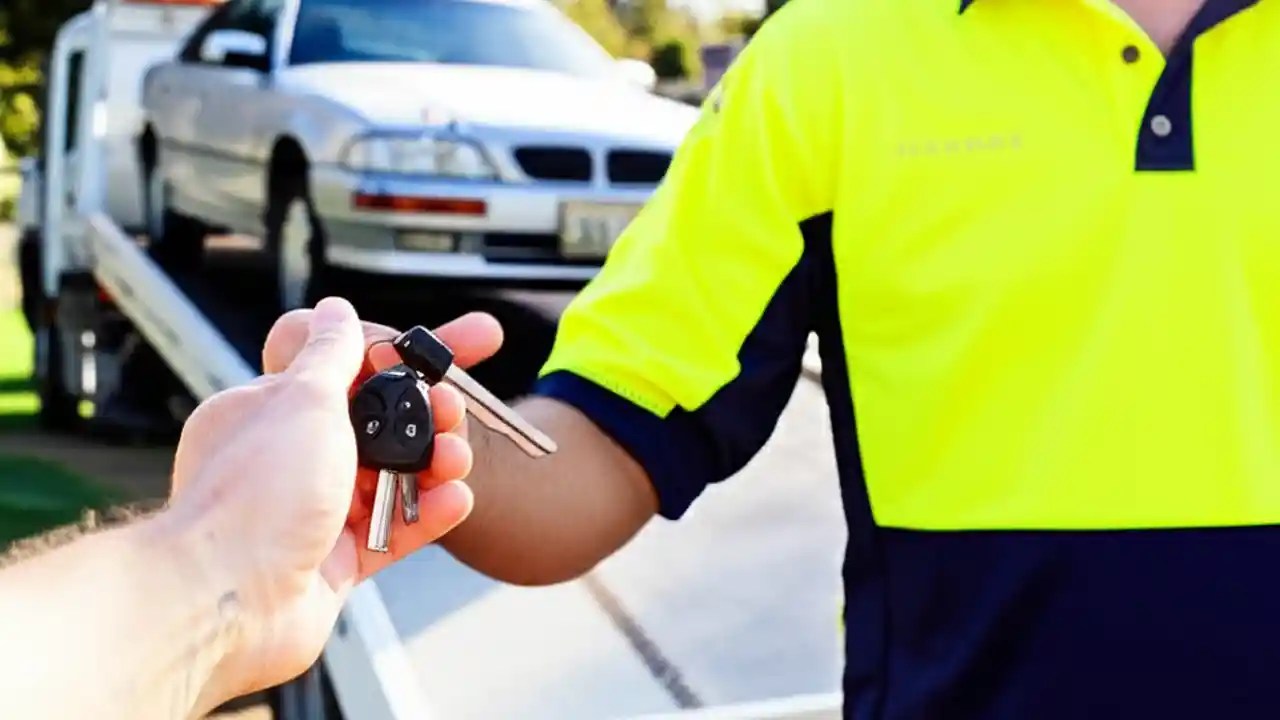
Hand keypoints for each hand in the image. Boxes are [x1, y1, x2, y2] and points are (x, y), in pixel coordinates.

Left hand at [162, 297, 502, 708]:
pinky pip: (395, 530)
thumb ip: (330, 353)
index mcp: (271, 409)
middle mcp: (290, 458)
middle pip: (375, 423)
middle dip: (425, 413)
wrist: (232, 603)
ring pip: (391, 477)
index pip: (344, 367)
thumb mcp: (303, 400)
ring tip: (456, 458)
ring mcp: (314, 511)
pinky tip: (453, 499)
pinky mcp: (336, 561)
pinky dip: (428, 514)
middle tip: (455, 410)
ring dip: (433, 463)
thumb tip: (334, 309)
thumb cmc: (253, 499)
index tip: (436, 350)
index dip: (395, 355)